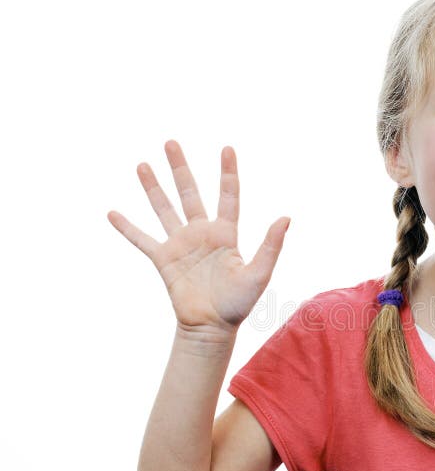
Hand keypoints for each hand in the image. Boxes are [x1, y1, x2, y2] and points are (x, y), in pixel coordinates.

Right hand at [107, 140, 289, 334]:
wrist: (212, 328)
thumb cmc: (239, 304)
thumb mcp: (259, 273)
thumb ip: (270, 245)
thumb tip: (286, 217)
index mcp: (227, 234)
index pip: (228, 196)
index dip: (228, 173)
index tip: (227, 148)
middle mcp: (202, 234)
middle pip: (189, 193)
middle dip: (180, 168)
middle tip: (171, 142)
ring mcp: (181, 245)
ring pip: (164, 209)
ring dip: (153, 188)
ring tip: (142, 164)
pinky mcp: (164, 260)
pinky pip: (142, 240)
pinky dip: (127, 228)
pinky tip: (112, 213)